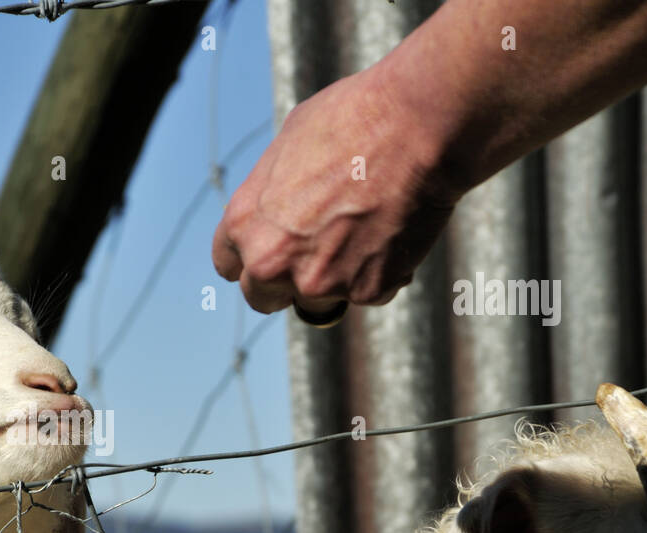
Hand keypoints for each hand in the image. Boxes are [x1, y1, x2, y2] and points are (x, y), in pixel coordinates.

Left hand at [213, 65, 461, 315]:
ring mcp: (319, 281)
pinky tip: (393, 228)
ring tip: (364, 229)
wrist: (416, 126)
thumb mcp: (287, 145)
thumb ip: (270, 192)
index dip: (251, 258)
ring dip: (336, 277)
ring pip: (319, 299)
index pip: (229, 266)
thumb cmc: (352, 120)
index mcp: (244, 225)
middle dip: (284, 282)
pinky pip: (368, 290)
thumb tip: (274, 206)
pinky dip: (381, 270)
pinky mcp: (366, 291)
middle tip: (314, 256)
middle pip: (262, 297)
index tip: (270, 254)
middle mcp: (272, 262)